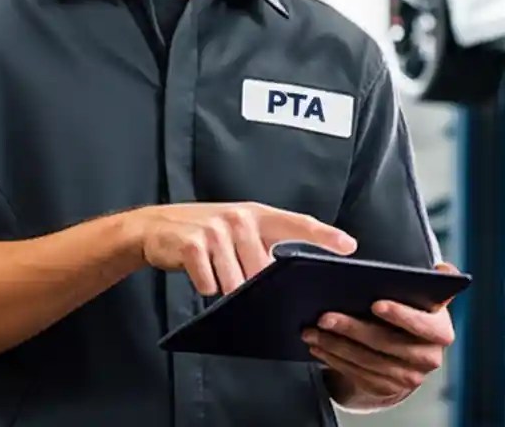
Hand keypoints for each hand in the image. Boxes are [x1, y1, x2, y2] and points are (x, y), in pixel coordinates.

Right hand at [135, 202, 356, 295]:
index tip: (349, 246)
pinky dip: (206, 286)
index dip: (325, 236)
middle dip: (258, 287)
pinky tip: (200, 275)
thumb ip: (262, 247)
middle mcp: (240, 217)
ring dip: (228, 288)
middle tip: (248, 291)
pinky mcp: (193, 244)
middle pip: (264, 270)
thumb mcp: (237, 231)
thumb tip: (289, 280)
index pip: (298, 223)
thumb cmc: (205, 234)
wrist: (155, 226)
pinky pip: (209, 283)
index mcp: (257, 214)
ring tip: (217, 277)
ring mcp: (216, 229)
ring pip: (237, 282)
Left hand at [302, 263, 458, 403]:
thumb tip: (442, 270)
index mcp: (441, 332)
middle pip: (386, 343)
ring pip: (366, 361)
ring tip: (313, 330)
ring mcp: (407, 378)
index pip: (423, 325)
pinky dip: (334, 359)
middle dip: (352, 329)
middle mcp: (428, 359)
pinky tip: (319, 346)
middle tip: (326, 316)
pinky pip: (356, 374)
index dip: (401, 315)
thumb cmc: (413, 311)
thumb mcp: (425, 296)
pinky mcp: (386, 388)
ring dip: (335, 345)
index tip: (375, 303)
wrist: (409, 347)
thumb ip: (434, 282)